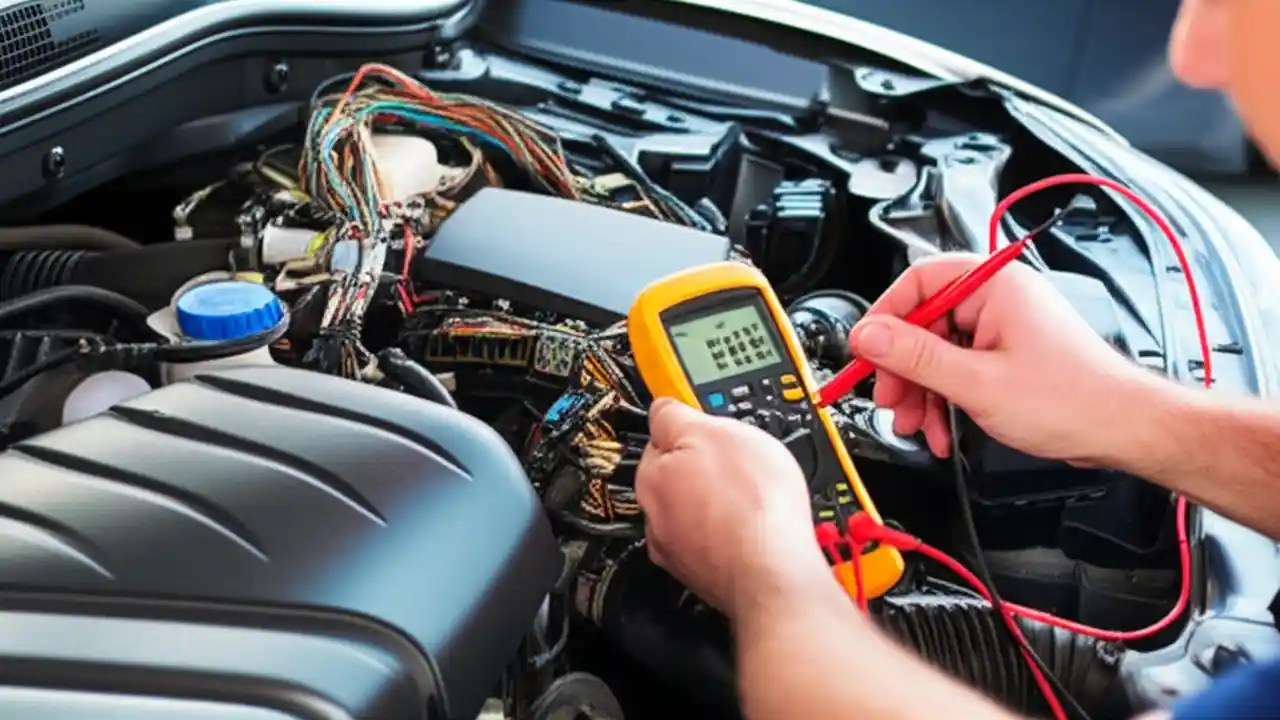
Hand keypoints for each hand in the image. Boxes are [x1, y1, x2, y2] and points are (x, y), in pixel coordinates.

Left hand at [635, 399, 832, 619]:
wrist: (777, 577)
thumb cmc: (751, 508)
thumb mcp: (716, 431)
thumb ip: (679, 416)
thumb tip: (662, 408)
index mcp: (652, 478)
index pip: (660, 437)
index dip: (692, 427)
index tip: (709, 428)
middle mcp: (657, 519)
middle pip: (680, 476)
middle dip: (708, 467)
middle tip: (742, 462)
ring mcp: (682, 553)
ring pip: (700, 511)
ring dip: (722, 502)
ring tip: (755, 497)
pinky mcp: (709, 575)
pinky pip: (720, 540)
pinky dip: (735, 532)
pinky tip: (758, 528)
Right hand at [848, 253, 1158, 464]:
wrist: (1122, 428)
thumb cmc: (1073, 400)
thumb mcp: (976, 382)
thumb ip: (915, 357)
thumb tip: (869, 336)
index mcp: (993, 284)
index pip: (917, 282)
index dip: (885, 317)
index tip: (867, 351)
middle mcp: (998, 297)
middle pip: (923, 321)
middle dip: (903, 368)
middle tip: (891, 398)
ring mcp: (1002, 326)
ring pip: (937, 350)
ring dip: (921, 391)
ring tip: (916, 423)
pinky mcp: (1006, 352)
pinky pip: (958, 366)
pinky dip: (943, 397)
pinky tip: (941, 427)